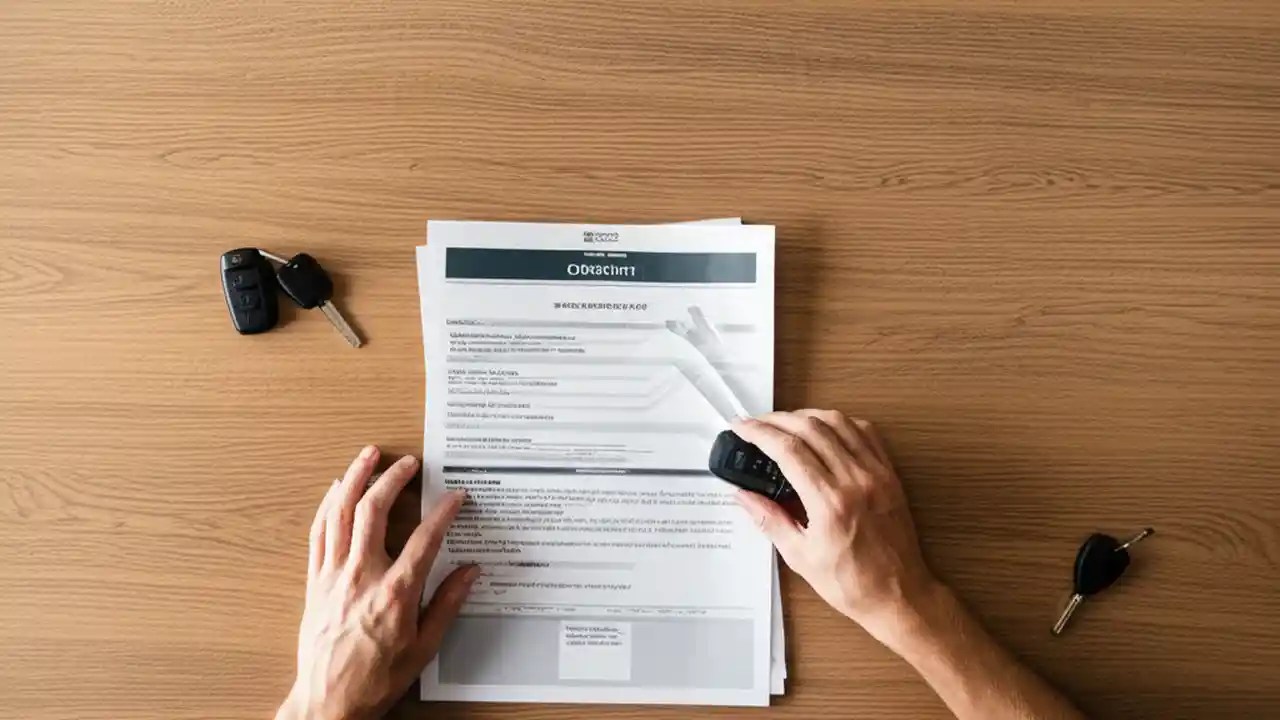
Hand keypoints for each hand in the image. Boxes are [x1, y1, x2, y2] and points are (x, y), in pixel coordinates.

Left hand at [276, 446, 477, 719]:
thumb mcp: (424, 648)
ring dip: (355, 479)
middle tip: (408, 462)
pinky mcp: (316, 582)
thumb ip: (447, 604)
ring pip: (340, 513)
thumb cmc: (375, 680)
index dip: (444, 512)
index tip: (457, 497)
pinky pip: (319, 533)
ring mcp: (333, 576)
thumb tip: (470, 573)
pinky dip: (328, 506)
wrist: (329, 703)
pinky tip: (336, 491)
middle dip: (393, 479)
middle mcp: (361, 577)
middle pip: (373, 511)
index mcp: (395, 593)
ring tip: (368, 456)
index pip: (425, 538)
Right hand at [732, 411, 939, 648]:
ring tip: (785, 423)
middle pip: (810, 428)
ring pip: (838, 423)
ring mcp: (876, 474)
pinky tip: (825, 430)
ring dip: (807, 416)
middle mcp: (855, 480)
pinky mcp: (889, 475)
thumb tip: (743, 496)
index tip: (741, 427)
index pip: (788, 450)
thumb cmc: (853, 583)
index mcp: (830, 503)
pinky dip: (840, 424)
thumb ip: (769, 520)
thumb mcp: (800, 557)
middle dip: (777, 420)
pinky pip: (865, 433)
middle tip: (756, 424)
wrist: (899, 595)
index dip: (760, 433)